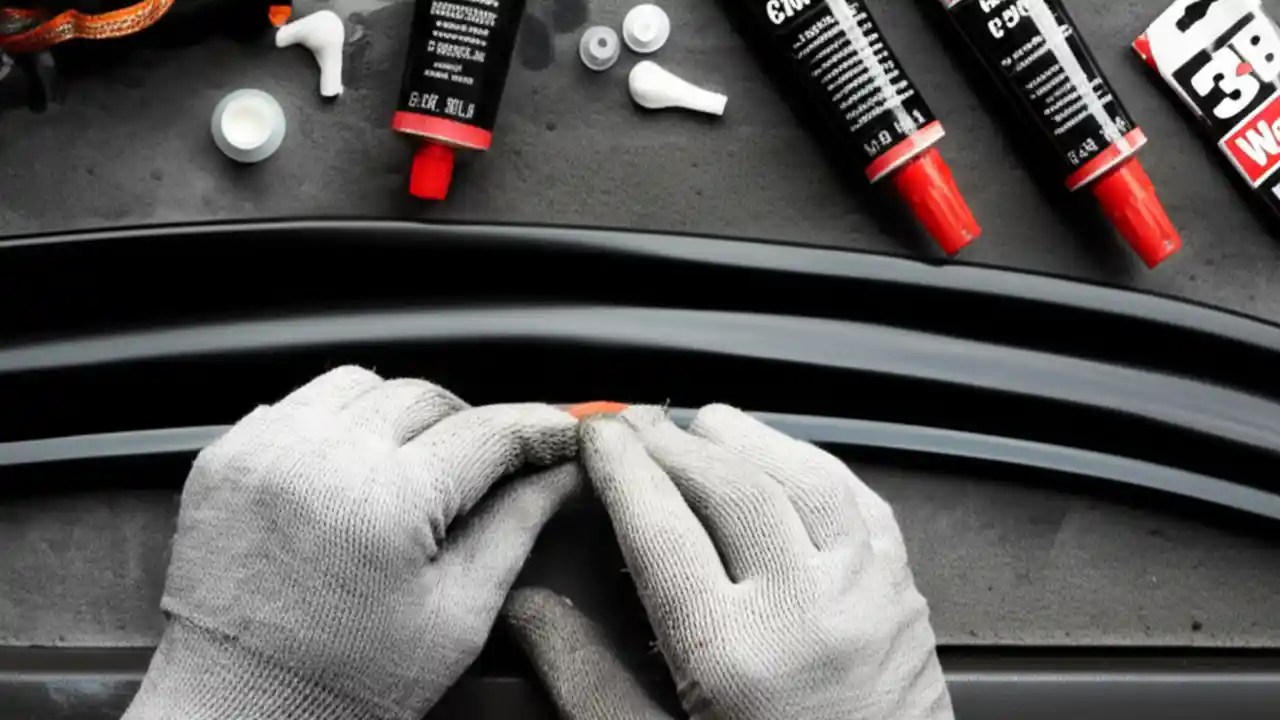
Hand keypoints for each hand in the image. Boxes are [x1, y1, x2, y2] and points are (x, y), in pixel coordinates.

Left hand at [123, 366, 580, 719]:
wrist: (239, 713)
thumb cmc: (347, 681)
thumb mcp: (460, 612)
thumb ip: (518, 525)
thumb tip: (563, 472)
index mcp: (389, 501)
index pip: (490, 431)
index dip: (538, 428)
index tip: (564, 432)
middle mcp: (322, 459)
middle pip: (427, 397)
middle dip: (466, 429)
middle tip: (480, 476)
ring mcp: (266, 451)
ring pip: (361, 386)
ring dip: (397, 416)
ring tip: (407, 471)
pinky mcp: (227, 456)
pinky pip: (300, 405)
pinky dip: (336, 426)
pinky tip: (349, 475)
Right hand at [506, 405, 951, 719]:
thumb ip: (585, 674)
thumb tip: (530, 602)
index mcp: (733, 659)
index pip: (660, 528)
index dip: (621, 469)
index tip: (596, 438)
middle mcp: (808, 616)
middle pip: (732, 486)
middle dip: (675, 441)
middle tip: (636, 425)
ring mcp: (867, 599)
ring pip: (807, 476)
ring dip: (750, 438)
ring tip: (704, 424)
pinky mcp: (904, 598)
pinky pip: (863, 502)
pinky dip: (816, 466)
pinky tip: (784, 461)